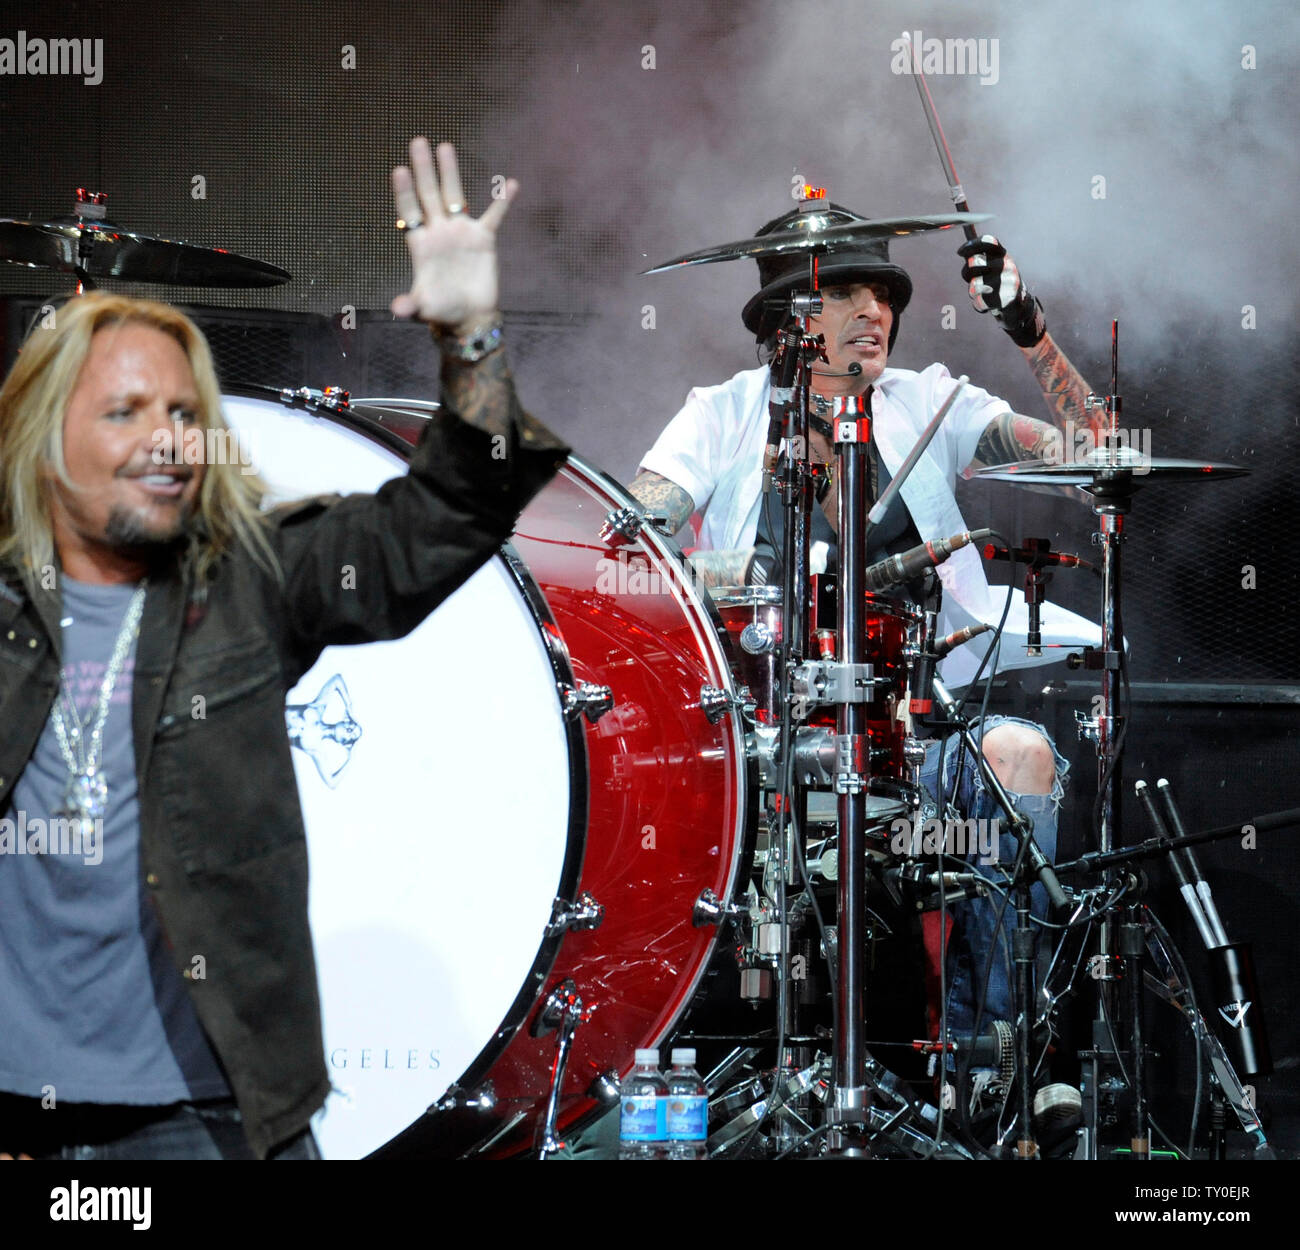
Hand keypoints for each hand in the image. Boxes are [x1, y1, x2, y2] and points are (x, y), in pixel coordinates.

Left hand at [390, 138, 516, 331]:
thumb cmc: (442, 310)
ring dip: (450, 172)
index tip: (400, 171)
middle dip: (424, 169)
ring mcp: (461, 232)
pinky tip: (511, 184)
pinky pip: (494, 216)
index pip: (410, 212)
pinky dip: (503, 201)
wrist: (469, 316)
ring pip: (454, 195)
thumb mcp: (423, 308)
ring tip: (445, 146)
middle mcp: (439, 232)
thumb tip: (398, 310)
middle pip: (429, 194)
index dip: (405, 193)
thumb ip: (410, 305)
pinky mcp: (484, 239)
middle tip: (417, 142)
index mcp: (421, 244)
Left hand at [958, 235, 1044, 347]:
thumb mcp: (995, 265)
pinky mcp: (1003, 298)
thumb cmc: (1000, 282)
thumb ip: (980, 258)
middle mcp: (1006, 265)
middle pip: (973, 263)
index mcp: (1003, 255)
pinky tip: (987, 303)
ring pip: (974, 285)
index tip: (959, 252)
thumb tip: (961, 251)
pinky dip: (979, 304)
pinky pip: (978, 301)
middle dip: (966, 272)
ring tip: (981, 293)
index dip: (971, 245)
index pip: (988, 242)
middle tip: (970, 278)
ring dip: (973, 291)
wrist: (1018, 304)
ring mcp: (1005, 282)